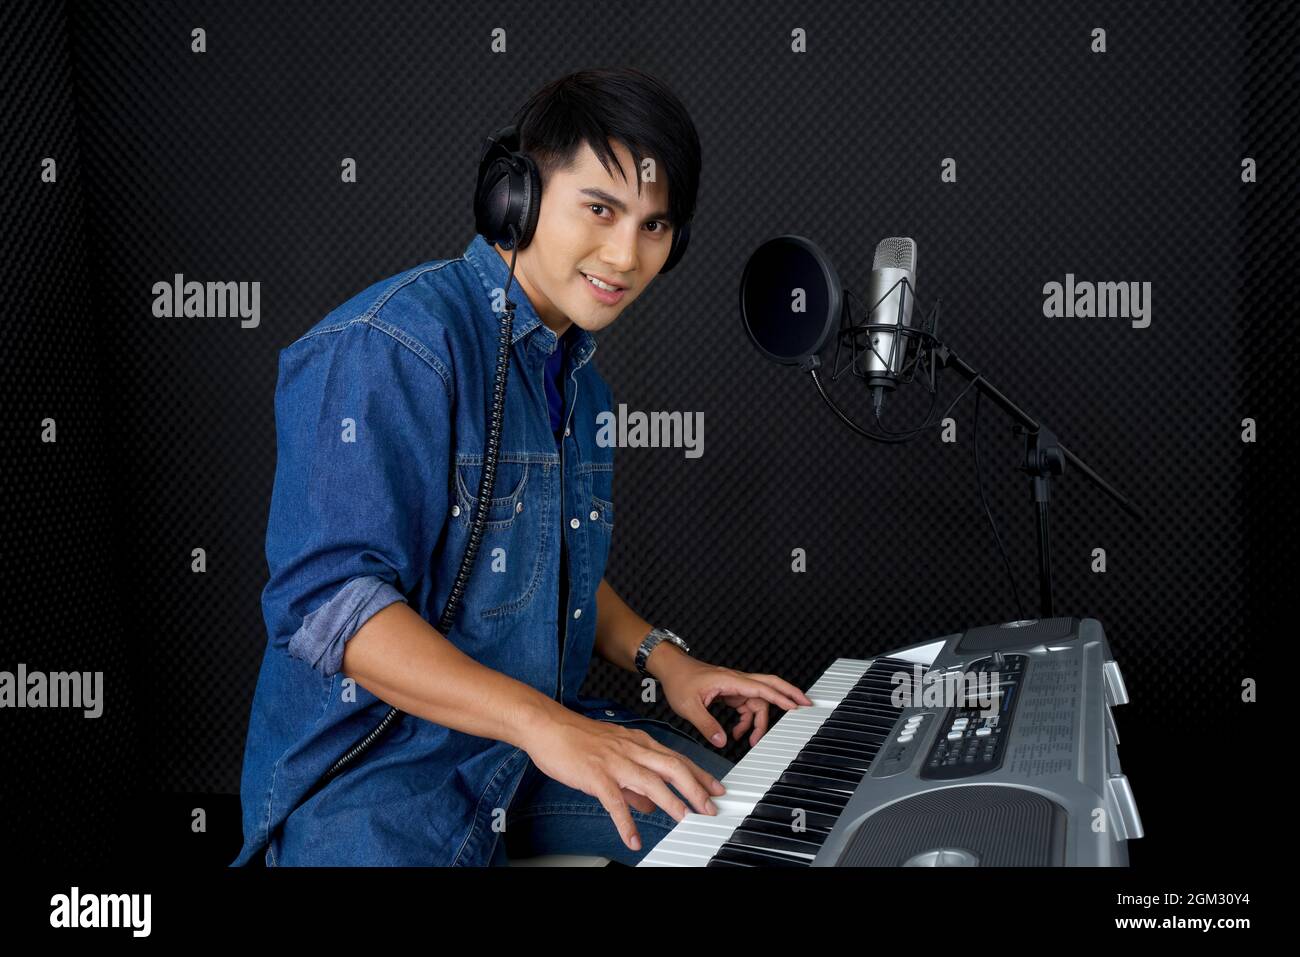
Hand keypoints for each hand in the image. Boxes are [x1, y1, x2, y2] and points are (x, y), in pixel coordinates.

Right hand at [520, 708, 726, 852]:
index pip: (677, 758)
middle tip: (709, 807)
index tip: (716, 788)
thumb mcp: (614, 755)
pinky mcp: (596, 775)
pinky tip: (633, 838)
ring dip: (671, 802)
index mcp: (638, 743)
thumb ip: (634, 783)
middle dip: (695, 788)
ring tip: (684, 820)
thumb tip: (650, 805)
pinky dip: (626, 822)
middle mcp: (632, 749)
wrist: (548, 726)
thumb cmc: (578, 739)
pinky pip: (615, 802)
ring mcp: (615, 761)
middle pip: (672, 767)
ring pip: (651, 781)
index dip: (699, 775)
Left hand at [654, 653, 812, 747]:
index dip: (780, 697)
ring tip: (750, 739)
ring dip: (757, 721)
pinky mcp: (729, 691)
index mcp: (730, 680)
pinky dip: (746, 720)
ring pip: (757, 701)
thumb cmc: (679, 679)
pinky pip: (746, 705)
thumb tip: (722, 741)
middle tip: (805, 705)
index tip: (795, 705)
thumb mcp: (689, 707)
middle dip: (788, 694)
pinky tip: (736, 732)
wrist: (670, 668)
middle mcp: (736, 681)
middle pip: (769, 685)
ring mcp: (734, 686)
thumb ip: (707, 725)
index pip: (761, 688)